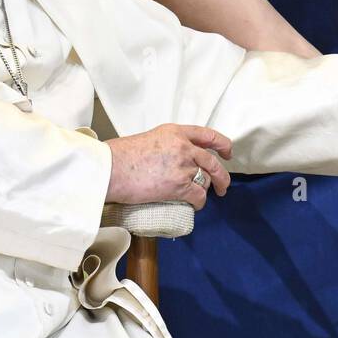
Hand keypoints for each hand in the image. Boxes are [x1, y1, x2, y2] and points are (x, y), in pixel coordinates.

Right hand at [105, 124, 231, 209]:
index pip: (208, 135)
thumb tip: (173, 160)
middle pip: (213, 162)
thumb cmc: (120, 156)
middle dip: (222, 176)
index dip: (222, 144)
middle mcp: (184, 146)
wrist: (111, 169)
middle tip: (223, 186)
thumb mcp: (149, 139)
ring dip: (205, 190)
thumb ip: (167, 146)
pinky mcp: (179, 186)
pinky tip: (195, 205)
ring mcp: (183, 166)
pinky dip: (199, 203)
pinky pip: (198, 196)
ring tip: (201, 197)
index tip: (227, 152)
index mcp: (175, 132)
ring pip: (206, 180)